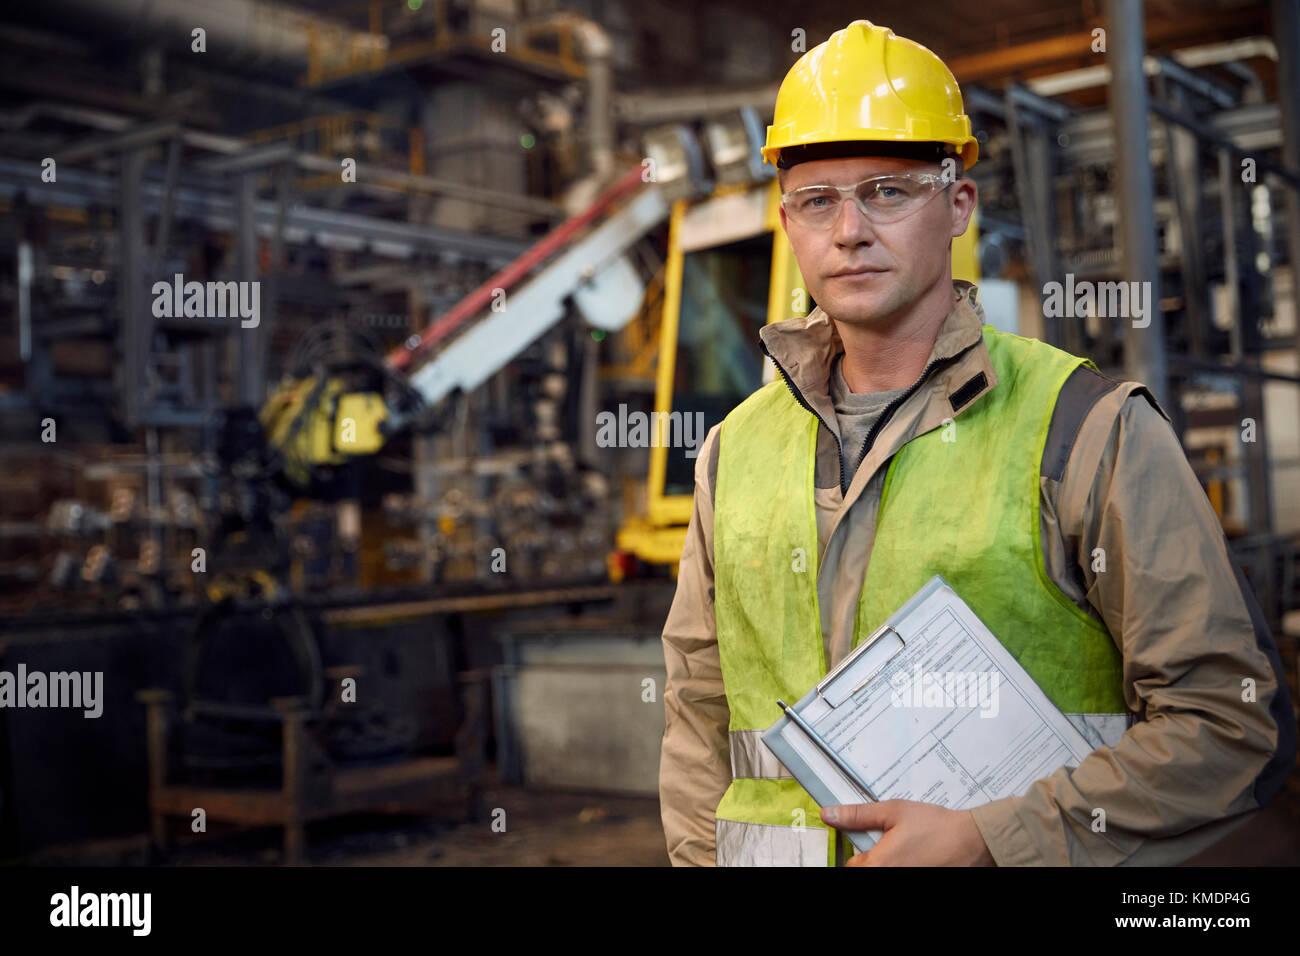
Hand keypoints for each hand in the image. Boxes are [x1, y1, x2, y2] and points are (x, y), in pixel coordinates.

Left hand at [821, 800, 994, 865]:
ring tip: (907, 850)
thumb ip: (857, 815)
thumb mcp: (892, 812)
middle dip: (874, 859)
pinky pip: (901, 874)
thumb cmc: (935, 826)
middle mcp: (889, 878)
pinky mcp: (920, 879)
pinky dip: (904, 865)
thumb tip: (829, 814)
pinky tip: (917, 857)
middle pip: (867, 870)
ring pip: (884, 873)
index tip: (869, 841)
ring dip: (889, 863)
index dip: (858, 851)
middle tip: (892, 845)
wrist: (971, 841)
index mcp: (878, 865)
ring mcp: (905, 881)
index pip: (850, 866)